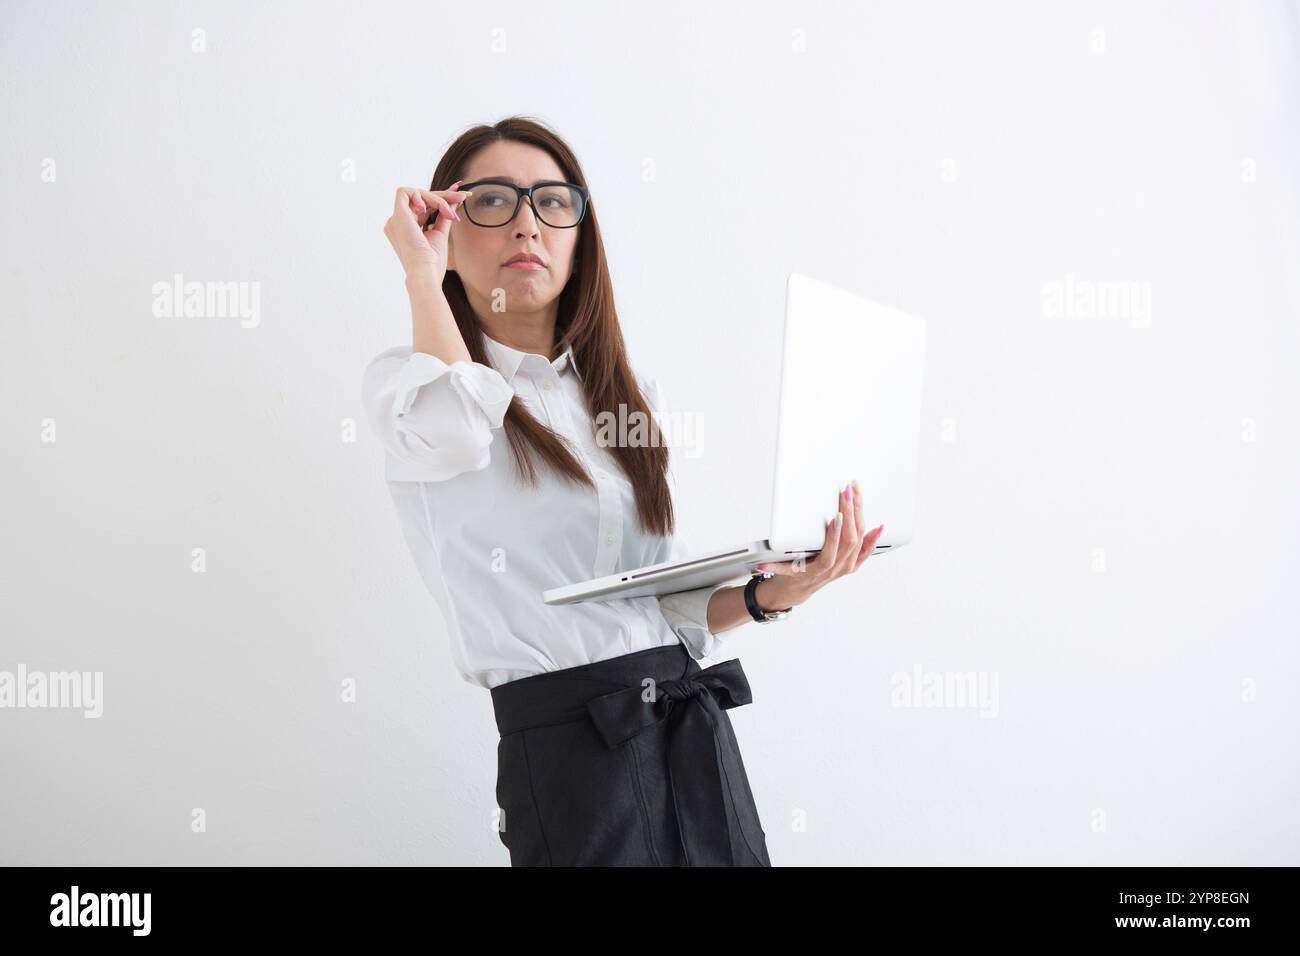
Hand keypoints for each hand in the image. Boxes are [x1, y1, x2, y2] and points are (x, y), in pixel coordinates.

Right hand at [383, 182, 472, 280]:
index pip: (423, 208)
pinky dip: (422, 195)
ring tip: (449, 213)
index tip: (459, 196)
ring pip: (415, 194)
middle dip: (443, 196)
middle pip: (421, 200)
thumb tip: (455, 200)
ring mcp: (395, 220)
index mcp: (406, 230)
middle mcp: (398, 224)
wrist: (426, 272)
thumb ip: (444, 216)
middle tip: (462, 196)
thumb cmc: (433, 261)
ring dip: (437, 199)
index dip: (440, 200)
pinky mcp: (396, 215)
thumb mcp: (440, 233)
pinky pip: (406, 192)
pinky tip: (433, 207)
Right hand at [752, 480, 884, 609]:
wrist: (798, 590)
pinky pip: (867, 550)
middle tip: (847, 492)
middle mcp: (837, 569)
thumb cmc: (791, 575)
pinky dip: (873, 538)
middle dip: (849, 513)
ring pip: (859, 539)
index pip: (831, 551)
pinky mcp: (853, 564)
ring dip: (860, 515)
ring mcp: (847, 566)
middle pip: (849, 540)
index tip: (836, 517)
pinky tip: (879, 526)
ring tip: (857, 495)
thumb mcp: (780, 570)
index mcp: (820, 570)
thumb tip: (760, 564)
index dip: (834, 534)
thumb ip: (771, 567)